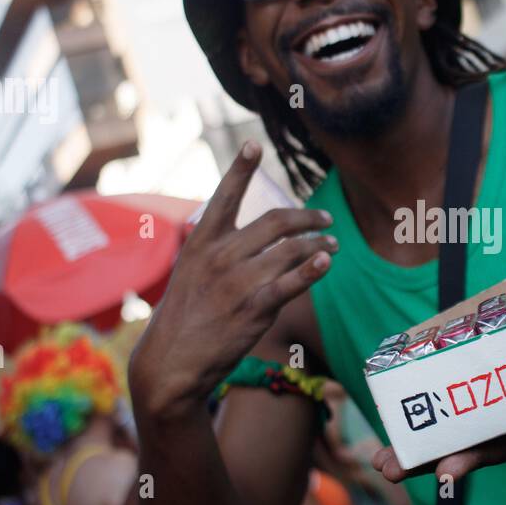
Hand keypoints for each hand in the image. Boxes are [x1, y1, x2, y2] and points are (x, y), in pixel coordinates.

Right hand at [128, 142, 337, 417]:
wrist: (172, 360)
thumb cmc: (186, 314)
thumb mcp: (191, 271)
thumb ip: (217, 248)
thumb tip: (246, 233)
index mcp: (202, 241)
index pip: (224, 196)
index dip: (240, 169)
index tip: (253, 144)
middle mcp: (220, 255)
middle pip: (275, 221)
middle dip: (307, 218)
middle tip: (325, 220)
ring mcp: (238, 281)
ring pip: (291, 250)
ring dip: (318, 245)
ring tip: (333, 246)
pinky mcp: (254, 308)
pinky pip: (292, 283)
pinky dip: (313, 269)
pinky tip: (327, 261)